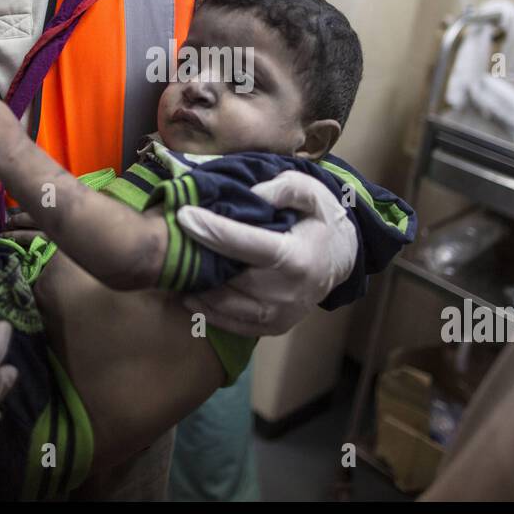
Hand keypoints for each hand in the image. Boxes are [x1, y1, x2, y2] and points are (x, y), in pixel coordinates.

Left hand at [176, 171, 357, 336]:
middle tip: (172, 241)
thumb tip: (254, 194)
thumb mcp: (313, 192)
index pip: (246, 245)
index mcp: (296, 258)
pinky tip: (189, 294)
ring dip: (197, 288)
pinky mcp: (272, 327)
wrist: (342, 259)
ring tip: (175, 267)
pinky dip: (207, 311)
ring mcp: (279, 315)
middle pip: (230, 278)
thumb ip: (285, 187)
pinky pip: (232, 324)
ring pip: (225, 305)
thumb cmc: (321, 221)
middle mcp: (287, 292)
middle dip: (198, 260)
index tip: (184, 215)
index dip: (213, 230)